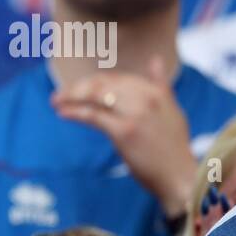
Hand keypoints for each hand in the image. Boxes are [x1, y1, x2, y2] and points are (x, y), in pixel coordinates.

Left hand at [50, 57, 194, 216]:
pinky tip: (62, 113)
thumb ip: (160, 85)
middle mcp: (147, 98)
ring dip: (71, 97)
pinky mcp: (125, 131)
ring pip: (96, 95)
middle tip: (60, 95)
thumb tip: (155, 59)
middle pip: (103, 83)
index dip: (93, 82)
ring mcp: (136, 113)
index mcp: (156, 92)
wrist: (180, 176)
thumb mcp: (171, 111)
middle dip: (78, 88)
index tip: (77, 89)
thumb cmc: (173, 148)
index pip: (117, 78)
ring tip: (55, 101)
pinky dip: (74, 112)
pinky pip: (93, 115)